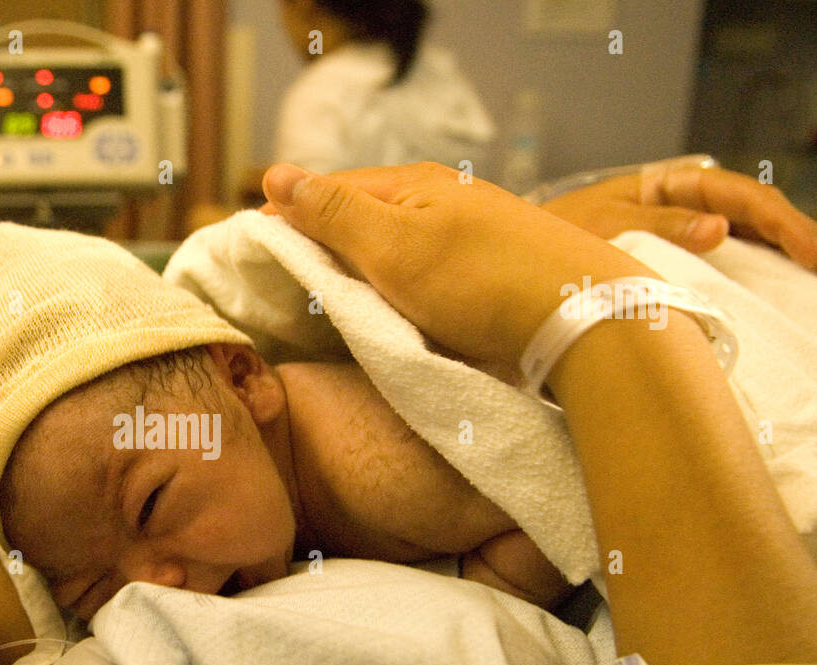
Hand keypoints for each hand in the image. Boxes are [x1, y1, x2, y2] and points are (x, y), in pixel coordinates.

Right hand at [260, 162, 652, 368]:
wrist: (585, 318)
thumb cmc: (482, 283)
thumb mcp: (393, 247)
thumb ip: (334, 213)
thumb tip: (276, 174)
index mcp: (413, 186)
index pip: (329, 190)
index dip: (288, 216)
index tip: (252, 248)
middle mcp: (444, 200)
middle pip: (364, 216)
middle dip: (322, 242)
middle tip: (284, 281)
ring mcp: (473, 234)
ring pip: (397, 246)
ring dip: (361, 268)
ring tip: (331, 299)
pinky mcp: (495, 270)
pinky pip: (428, 271)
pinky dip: (398, 287)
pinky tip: (395, 309)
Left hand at [542, 162, 816, 269]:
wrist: (516, 266)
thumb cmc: (554, 236)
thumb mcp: (607, 225)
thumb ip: (661, 225)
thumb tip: (719, 228)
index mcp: (672, 185)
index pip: (741, 196)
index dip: (783, 221)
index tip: (812, 251)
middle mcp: (684, 210)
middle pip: (754, 221)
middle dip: (794, 243)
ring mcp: (680, 243)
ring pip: (744, 250)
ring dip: (777, 268)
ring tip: (809, 289)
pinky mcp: (671, 276)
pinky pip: (718, 280)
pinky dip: (745, 291)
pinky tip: (771, 306)